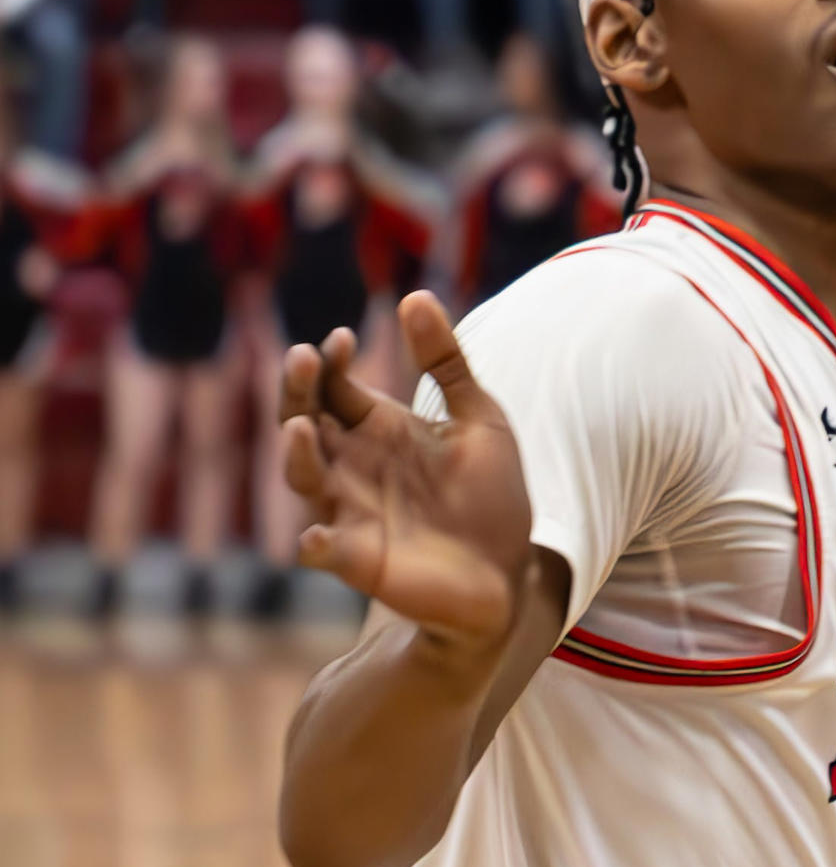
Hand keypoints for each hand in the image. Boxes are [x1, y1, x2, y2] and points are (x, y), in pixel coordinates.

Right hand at [280, 294, 534, 655]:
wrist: (507, 571)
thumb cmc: (489, 492)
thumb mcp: (479, 415)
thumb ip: (447, 361)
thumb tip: (414, 295)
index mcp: (382, 429)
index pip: (337, 388)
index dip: (331, 363)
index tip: (343, 338)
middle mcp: (356, 467)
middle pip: (307, 423)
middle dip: (298, 394)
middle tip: (301, 361)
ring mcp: (352, 512)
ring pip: (305, 478)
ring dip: (296, 455)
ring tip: (300, 428)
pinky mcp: (360, 560)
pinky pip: (324, 550)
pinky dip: (315, 542)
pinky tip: (314, 536)